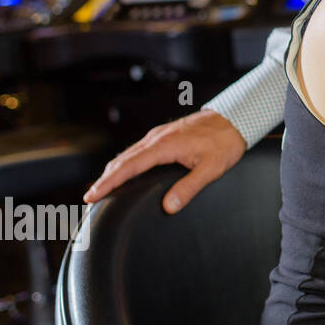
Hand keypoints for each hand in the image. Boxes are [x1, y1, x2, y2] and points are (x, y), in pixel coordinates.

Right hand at [84, 110, 246, 212]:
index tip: (91, 196)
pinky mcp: (164, 135)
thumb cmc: (225, 142)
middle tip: (89, 198)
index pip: (128, 167)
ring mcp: (159, 135)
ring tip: (100, 188)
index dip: (108, 183)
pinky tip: (124, 171)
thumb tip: (168, 206)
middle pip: (122, 160)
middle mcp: (156, 138)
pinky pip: (137, 149)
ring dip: (112, 170)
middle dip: (104, 179)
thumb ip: (189, 187)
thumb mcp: (211, 168)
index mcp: (164, 146)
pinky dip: (125, 162)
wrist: (236, 117)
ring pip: (128, 154)